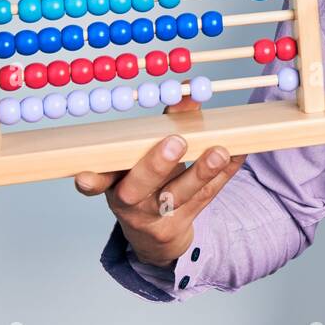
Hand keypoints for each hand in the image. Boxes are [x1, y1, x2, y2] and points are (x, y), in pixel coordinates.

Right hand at [73, 94, 245, 266]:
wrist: (154, 234)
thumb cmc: (144, 183)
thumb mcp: (140, 157)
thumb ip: (163, 123)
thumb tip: (188, 89)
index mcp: (111, 182)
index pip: (97, 182)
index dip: (91, 180)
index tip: (85, 176)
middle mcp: (129, 203)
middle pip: (137, 189)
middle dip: (155, 166)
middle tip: (175, 142)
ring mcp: (157, 217)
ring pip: (178, 196)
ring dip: (200, 172)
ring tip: (218, 151)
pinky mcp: (183, 223)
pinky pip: (207, 197)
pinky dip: (225, 174)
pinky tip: (239, 154)